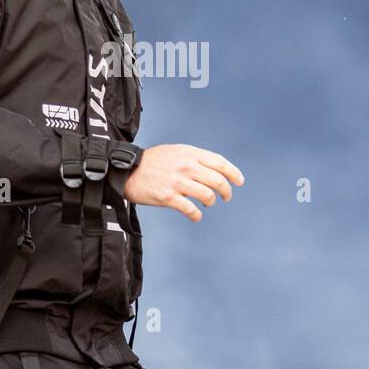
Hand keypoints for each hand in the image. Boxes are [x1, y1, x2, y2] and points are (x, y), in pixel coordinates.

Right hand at [122, 143, 244, 221]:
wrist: (128, 170)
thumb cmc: (153, 161)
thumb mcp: (176, 151)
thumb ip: (195, 158)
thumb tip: (214, 170)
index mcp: (190, 153)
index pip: (219, 162)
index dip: (233, 173)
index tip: (239, 182)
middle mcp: (186, 166)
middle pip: (217, 181)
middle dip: (226, 191)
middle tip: (226, 197)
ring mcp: (178, 182)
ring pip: (207, 195)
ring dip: (211, 202)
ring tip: (208, 203)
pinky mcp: (168, 197)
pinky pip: (191, 209)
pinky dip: (197, 215)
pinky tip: (196, 216)